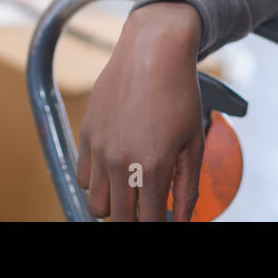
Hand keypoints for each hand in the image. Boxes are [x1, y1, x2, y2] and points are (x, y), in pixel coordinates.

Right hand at [76, 1, 205, 220]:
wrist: (153, 51)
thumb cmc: (179, 94)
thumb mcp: (193, 143)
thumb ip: (187, 188)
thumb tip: (182, 220)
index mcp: (152, 166)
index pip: (147, 222)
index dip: (156, 226)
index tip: (161, 219)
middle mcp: (120, 162)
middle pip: (119, 219)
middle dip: (135, 218)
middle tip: (149, 207)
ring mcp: (99, 149)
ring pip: (97, 205)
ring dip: (115, 204)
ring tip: (133, 189)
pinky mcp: (86, 134)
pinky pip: (84, 178)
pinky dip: (98, 183)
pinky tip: (117, 169)